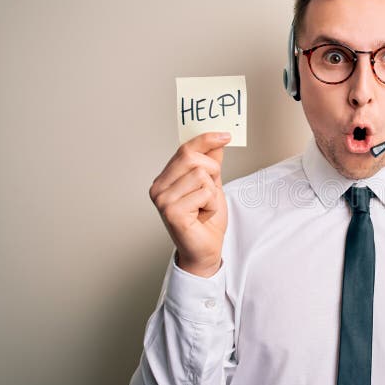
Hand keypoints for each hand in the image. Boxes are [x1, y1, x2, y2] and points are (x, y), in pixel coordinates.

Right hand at [149, 132, 230, 277]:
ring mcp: (163, 200)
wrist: (205, 250)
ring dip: (212, 193)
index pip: (184, 149)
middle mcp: (158, 187)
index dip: (205, 139)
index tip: (226, 134)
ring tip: (204, 207)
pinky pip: (204, 193)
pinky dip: (211, 205)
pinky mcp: (172, 212)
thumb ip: (211, 163)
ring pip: (201, 176)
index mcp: (164, 179)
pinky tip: (202, 216)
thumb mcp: (212, 185)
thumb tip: (216, 140)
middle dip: (212, 172)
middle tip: (211, 191)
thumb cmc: (205, 220)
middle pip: (193, 158)